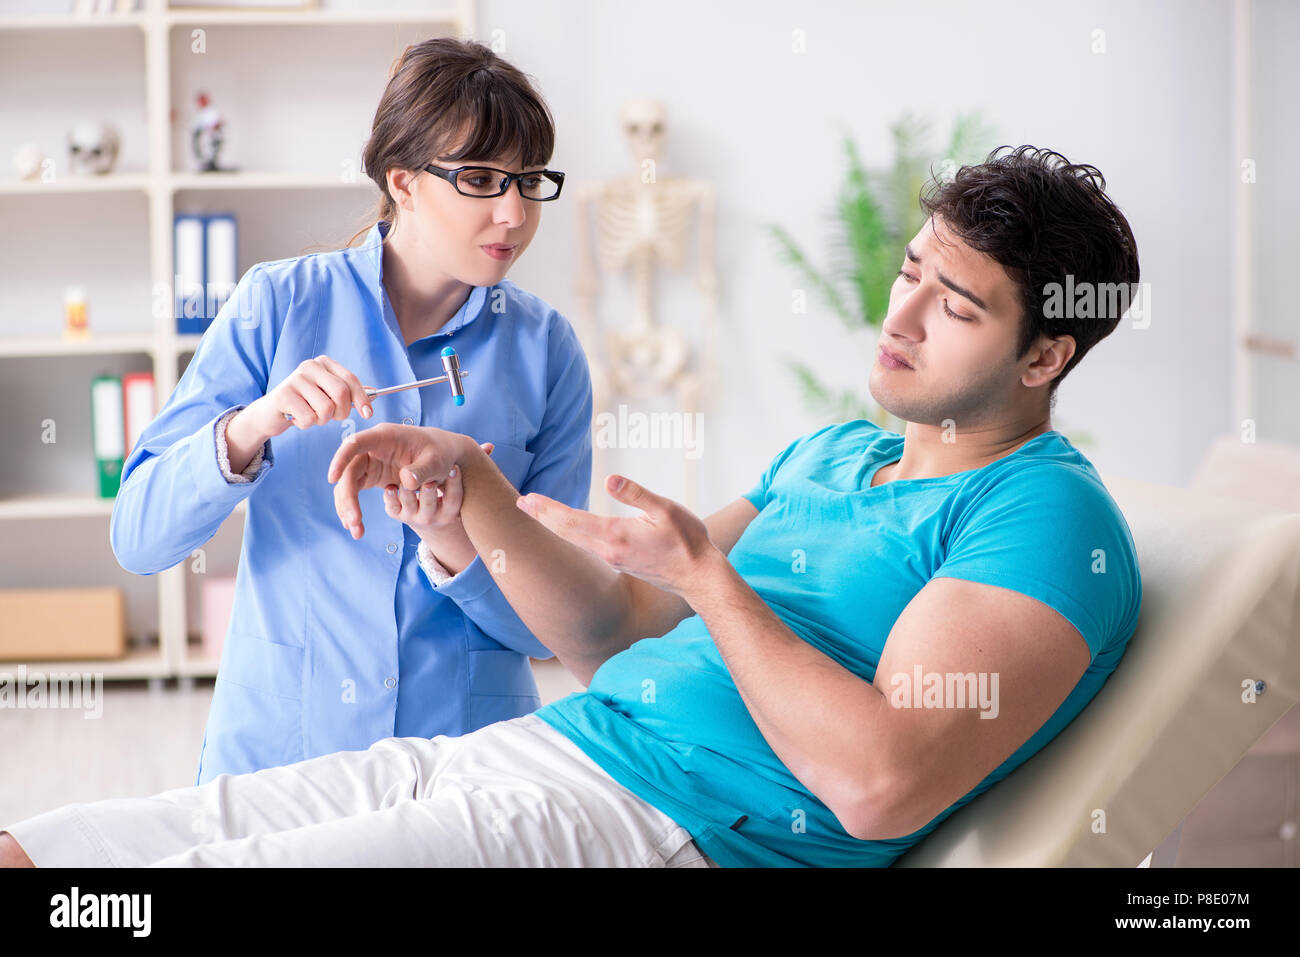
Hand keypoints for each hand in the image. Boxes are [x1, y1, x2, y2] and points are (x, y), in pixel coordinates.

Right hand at [245, 355, 373, 438]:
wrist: (271, 413)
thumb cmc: (304, 403)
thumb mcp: (328, 395)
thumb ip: (349, 393)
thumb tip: (375, 394)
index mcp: (323, 363)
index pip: (351, 379)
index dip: (362, 399)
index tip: (369, 414)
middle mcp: (309, 366)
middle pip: (341, 393)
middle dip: (341, 412)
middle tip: (331, 417)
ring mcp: (295, 379)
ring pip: (326, 409)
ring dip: (321, 420)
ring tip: (310, 415)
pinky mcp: (283, 395)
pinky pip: (309, 418)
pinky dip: (306, 424)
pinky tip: (296, 417)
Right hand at [328, 423, 470, 539]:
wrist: (445, 455)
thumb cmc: (441, 453)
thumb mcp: (437, 461)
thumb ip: (422, 470)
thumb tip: (406, 482)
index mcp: (385, 437)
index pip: (355, 443)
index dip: (341, 459)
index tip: (332, 479)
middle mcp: (372, 447)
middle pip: (349, 470)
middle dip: (347, 497)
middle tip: (353, 523)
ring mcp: (370, 461)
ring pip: (348, 484)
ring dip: (348, 507)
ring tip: (356, 531)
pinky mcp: (372, 474)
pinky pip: (355, 491)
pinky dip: (353, 508)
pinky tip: (356, 527)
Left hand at [384, 443, 492, 539]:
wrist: (429, 521)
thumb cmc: (446, 497)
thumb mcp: (457, 486)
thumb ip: (470, 466)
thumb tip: (490, 446)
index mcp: (450, 510)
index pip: (455, 498)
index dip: (454, 483)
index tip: (454, 467)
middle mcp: (432, 516)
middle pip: (430, 503)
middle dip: (428, 491)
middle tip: (428, 479)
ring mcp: (414, 516)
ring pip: (409, 503)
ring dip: (407, 491)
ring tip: (404, 479)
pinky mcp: (397, 514)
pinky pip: (392, 507)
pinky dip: (390, 497)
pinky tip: (390, 486)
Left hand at [515, 473, 717, 598]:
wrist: (698, 577)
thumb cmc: (687, 541)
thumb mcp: (666, 510)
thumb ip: (637, 494)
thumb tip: (610, 479)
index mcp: (615, 536)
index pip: (572, 520)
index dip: (547, 509)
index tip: (527, 498)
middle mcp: (608, 550)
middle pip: (566, 531)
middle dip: (542, 516)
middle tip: (521, 503)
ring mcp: (613, 558)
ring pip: (575, 539)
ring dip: (554, 525)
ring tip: (537, 512)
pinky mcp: (620, 561)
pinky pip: (586, 545)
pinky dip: (570, 533)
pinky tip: (568, 527)